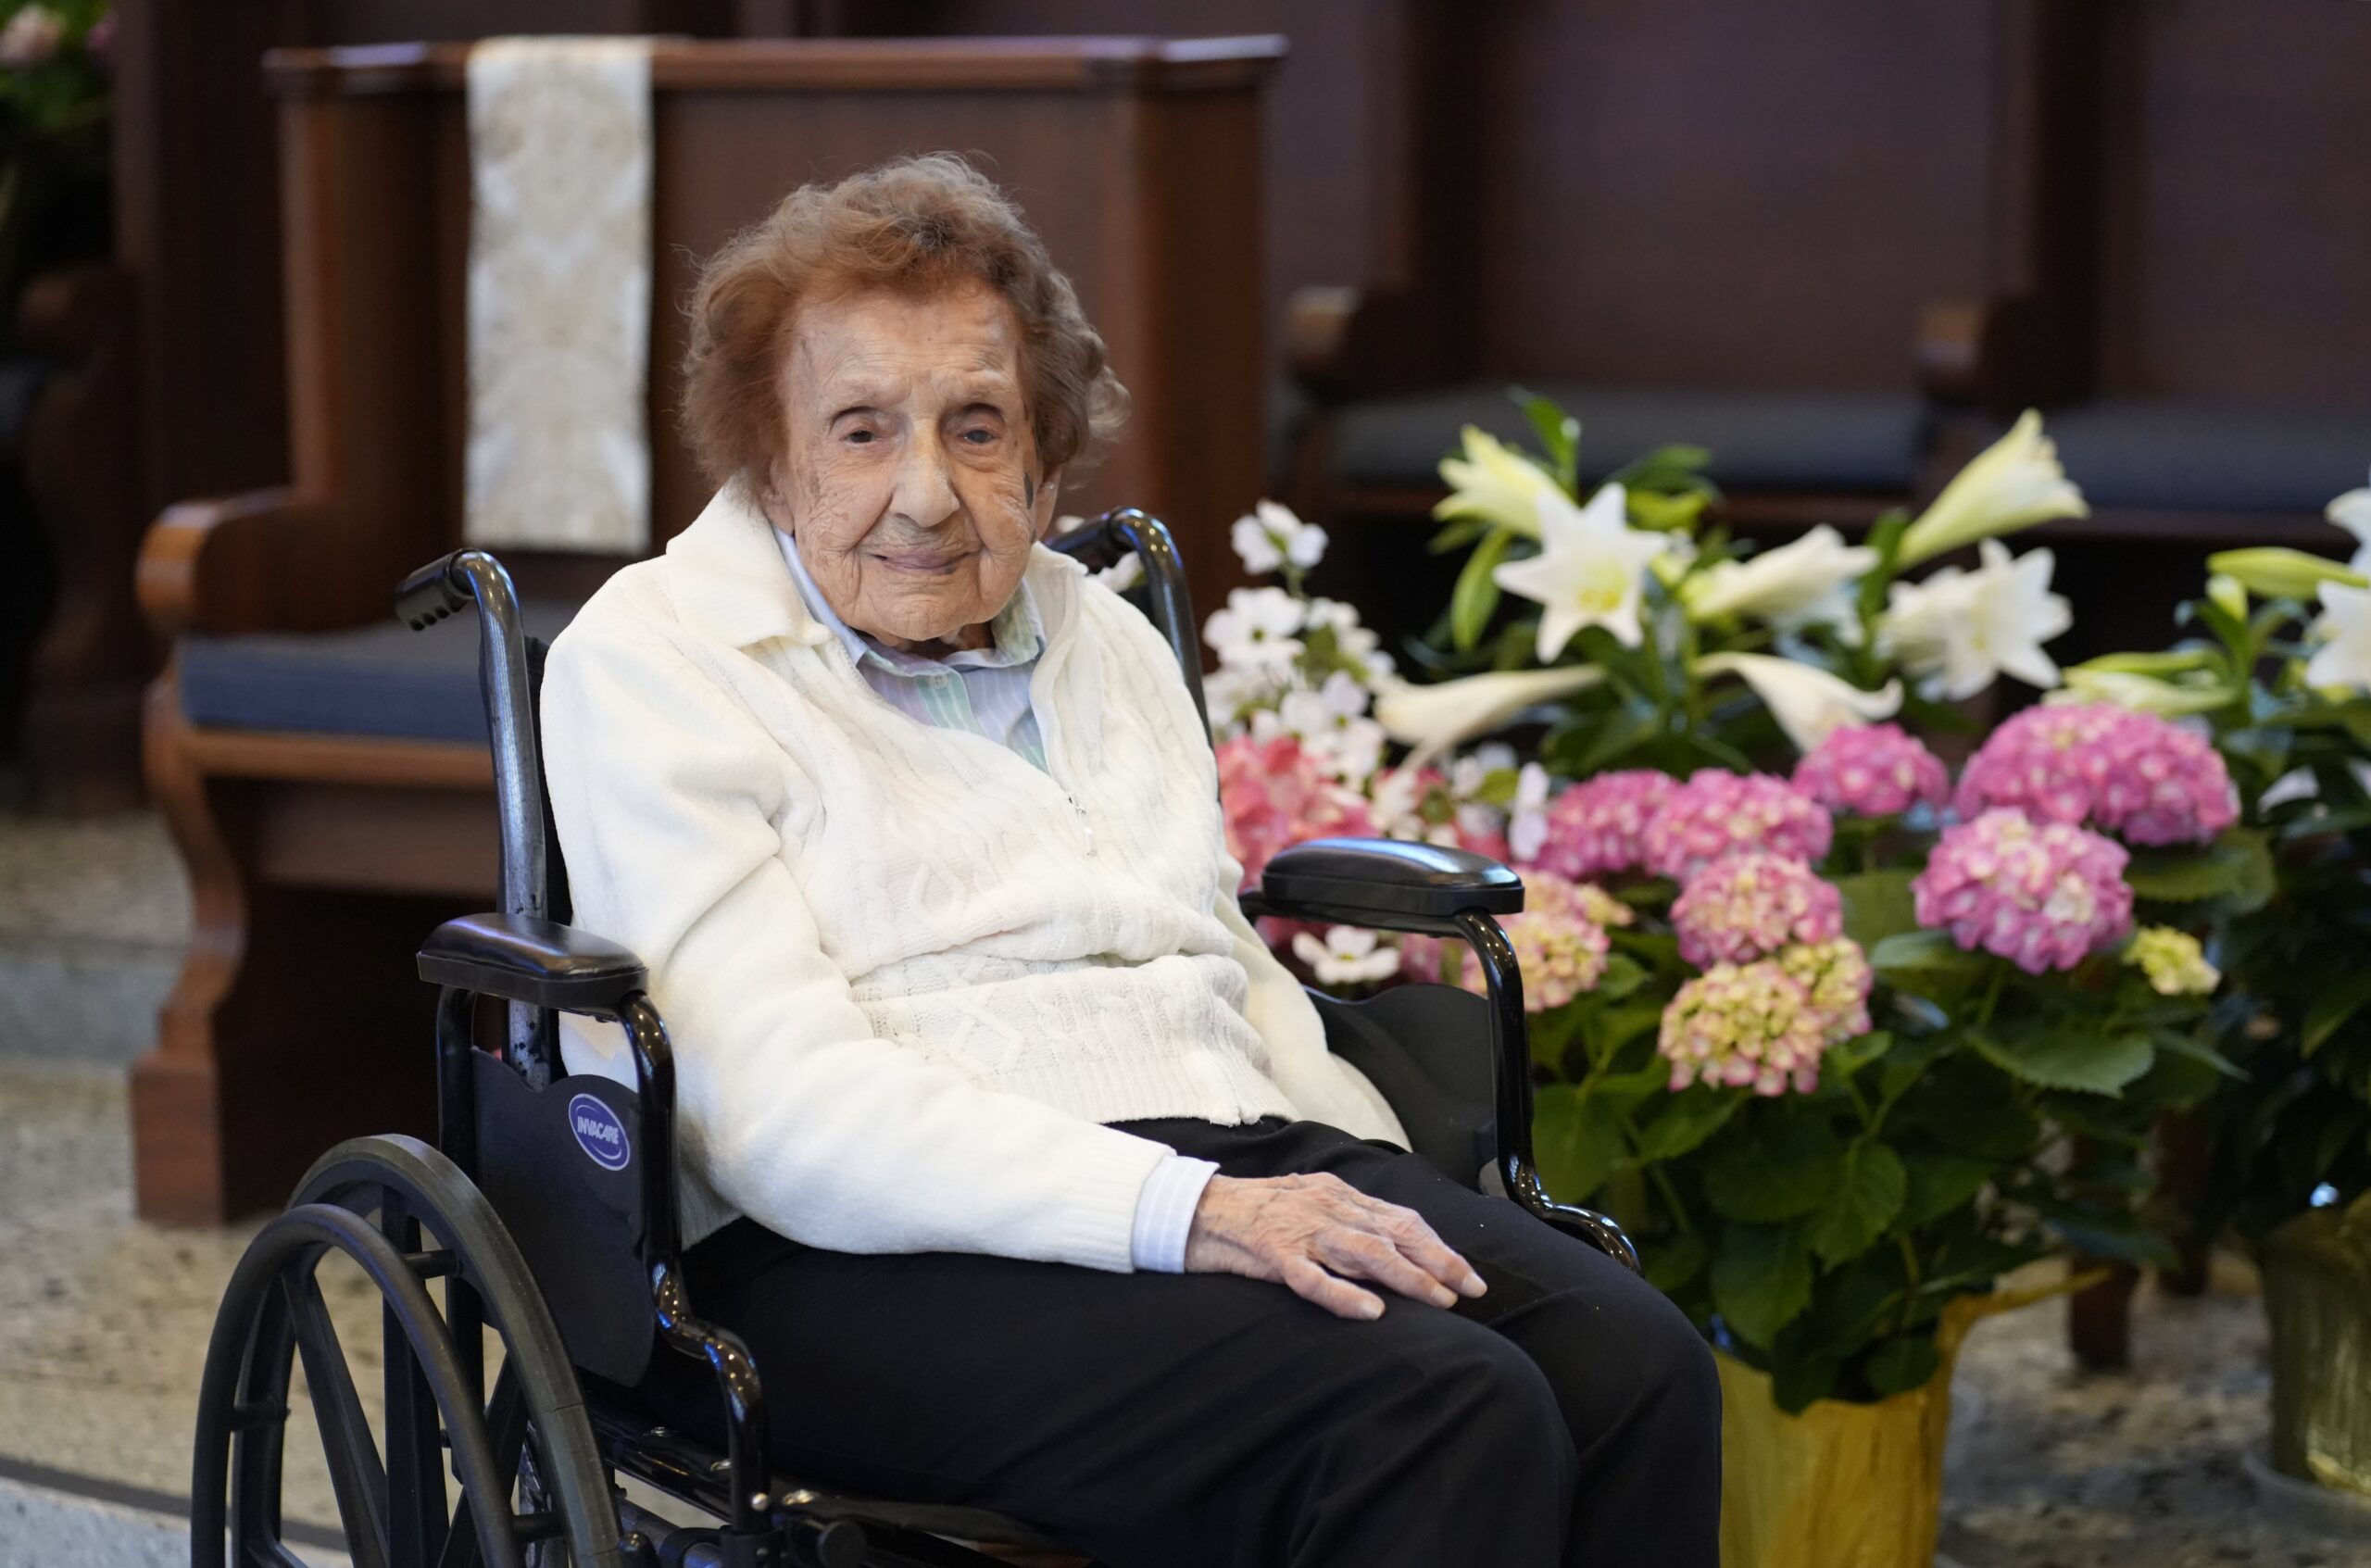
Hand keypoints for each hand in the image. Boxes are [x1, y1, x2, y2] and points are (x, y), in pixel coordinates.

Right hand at [1183, 1173, 1487, 1319]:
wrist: (1192, 1209)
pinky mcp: (1271, 1252)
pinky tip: (1370, 1311)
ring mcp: (1299, 1229)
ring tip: (1438, 1299)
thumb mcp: (1305, 1206)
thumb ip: (1342, 1221)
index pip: (1399, 1218)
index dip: (1437, 1245)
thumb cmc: (1251, 1213)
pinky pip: (1311, 1277)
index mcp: (1335, 1195)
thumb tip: (1389, 1248)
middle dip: (1437, 1260)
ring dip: (1407, 1276)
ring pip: (1363, 1250)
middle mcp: (1324, 1207)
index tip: (1467, 1273)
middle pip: (1393, 1232)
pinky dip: (1343, 1294)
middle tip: (1470, 1288)